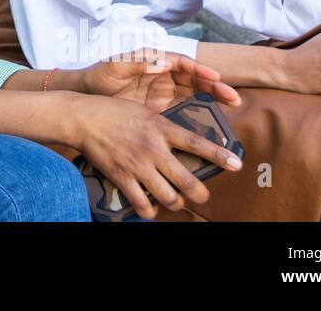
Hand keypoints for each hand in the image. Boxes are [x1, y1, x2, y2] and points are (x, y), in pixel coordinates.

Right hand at [70, 95, 242, 219]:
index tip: (237, 164)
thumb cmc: (113, 111)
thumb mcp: (145, 111)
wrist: (83, 118)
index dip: (219, 156)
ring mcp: (138, 165)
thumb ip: (165, 126)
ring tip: (177, 202)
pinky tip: (151, 209)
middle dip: (200, 194)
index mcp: (161, 128)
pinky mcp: (122, 177)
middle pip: (187, 180)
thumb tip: (183, 141)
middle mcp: (153, 149)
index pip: (197, 144)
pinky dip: (149, 211)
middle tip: (202, 196)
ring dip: (177, 204)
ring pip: (168, 196)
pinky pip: (142, 203)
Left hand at [82, 49, 240, 111]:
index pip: (183, 63)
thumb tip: (162, 62)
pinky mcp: (159, 110)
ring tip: (230, 107)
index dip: (200, 69)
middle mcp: (162, 75)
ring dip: (212, 100)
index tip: (215, 77)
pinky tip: (210, 125)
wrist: (85, 96)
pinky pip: (183, 111)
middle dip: (214, 86)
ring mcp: (162, 93)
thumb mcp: (115, 66)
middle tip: (233, 97)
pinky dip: (198, 116)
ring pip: (193, 95)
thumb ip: (137, 63)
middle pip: (194, 79)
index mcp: (154, 61)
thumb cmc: (98, 76)